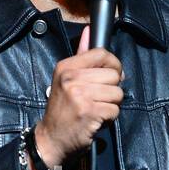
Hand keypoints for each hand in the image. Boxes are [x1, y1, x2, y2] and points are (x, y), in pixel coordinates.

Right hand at [33, 24, 124, 168]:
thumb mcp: (66, 79)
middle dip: (112, 89)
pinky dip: (109, 118)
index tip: (111, 76)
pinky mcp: (89, 112)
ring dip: (111, 105)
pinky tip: (96, 120)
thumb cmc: (62, 110)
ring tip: (96, 110)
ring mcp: (80, 95)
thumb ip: (81, 56)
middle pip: (113, 74)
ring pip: (117, 93)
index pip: (102, 54)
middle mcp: (71, 78)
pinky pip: (115, 110)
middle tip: (99, 99)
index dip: (113, 64)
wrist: (51, 139)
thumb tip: (89, 30)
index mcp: (66, 67)